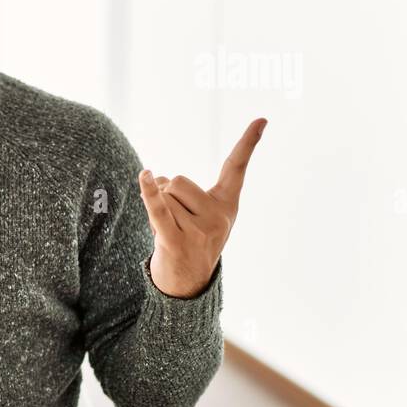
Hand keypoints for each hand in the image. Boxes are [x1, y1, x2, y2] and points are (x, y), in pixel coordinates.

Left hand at [137, 118, 266, 297]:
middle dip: (167, 194)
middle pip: (179, 181)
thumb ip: (180, 192)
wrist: (187, 287)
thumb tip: (153, 177)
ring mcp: (199, 231)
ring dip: (156, 210)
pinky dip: (149, 193)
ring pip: (164, 196)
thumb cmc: (189, 242)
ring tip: (166, 231)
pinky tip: (144, 175)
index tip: (262, 119)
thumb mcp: (196, 215)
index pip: (237, 168)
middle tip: (174, 220)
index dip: (248, 143)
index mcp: (227, 206)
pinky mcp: (176, 242)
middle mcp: (218, 217)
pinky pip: (159, 210)